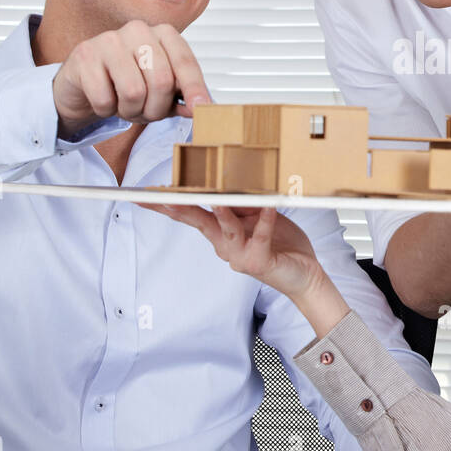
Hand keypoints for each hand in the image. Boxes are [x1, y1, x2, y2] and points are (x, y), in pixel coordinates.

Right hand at [53, 20, 212, 137]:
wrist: (84, 82)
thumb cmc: (127, 83)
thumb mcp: (160, 91)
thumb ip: (182, 98)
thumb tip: (201, 108)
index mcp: (163, 33)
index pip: (185, 61)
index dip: (194, 88)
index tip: (201, 109)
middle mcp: (138, 30)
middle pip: (161, 81)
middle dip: (156, 109)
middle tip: (146, 113)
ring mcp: (109, 39)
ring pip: (133, 92)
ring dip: (130, 111)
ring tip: (124, 105)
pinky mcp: (84, 56)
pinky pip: (104, 99)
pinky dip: (105, 110)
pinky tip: (103, 98)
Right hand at [136, 203, 323, 299]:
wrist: (304, 273)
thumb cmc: (280, 242)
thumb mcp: (258, 215)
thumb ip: (242, 202)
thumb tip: (229, 177)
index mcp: (220, 233)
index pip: (190, 214)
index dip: (167, 204)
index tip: (145, 194)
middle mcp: (224, 246)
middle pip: (197, 222)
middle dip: (178, 208)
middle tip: (162, 196)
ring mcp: (240, 255)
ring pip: (226, 230)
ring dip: (221, 213)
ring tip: (216, 199)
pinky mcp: (260, 261)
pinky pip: (261, 237)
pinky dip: (265, 220)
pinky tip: (268, 207)